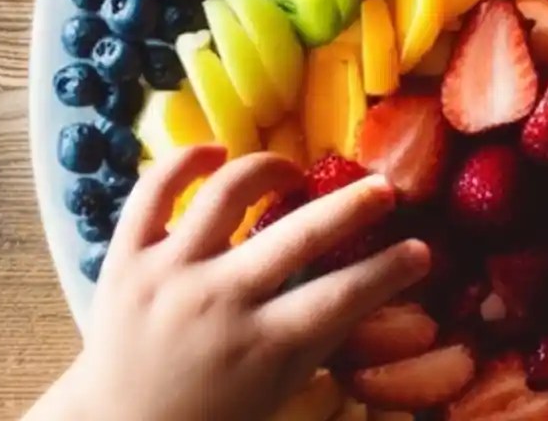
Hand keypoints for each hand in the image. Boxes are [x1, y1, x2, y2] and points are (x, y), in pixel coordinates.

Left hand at [24, 146, 430, 420]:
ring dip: (272, 169)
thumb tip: (375, 288)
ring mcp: (167, 273)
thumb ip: (320, 336)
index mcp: (262, 345)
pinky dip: (187, 160)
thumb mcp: (279, 387)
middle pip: (300, 235)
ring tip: (292, 173)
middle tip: (384, 189)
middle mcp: (217, 301)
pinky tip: (217, 154)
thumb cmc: (215, 412)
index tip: (422, 249)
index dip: (391, 269)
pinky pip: (153, 189)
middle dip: (354, 204)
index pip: (343, 296)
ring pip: (228, 192)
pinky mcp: (124, 256)